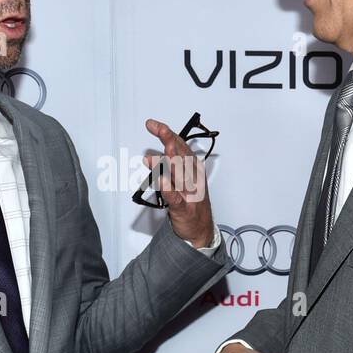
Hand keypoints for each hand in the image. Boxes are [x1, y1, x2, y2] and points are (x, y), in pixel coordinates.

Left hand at [143, 117, 213, 246]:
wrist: (200, 228)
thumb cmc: (191, 200)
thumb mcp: (182, 178)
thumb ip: (169, 164)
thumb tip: (153, 154)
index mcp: (193, 168)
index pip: (180, 146)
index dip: (167, 133)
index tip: (152, 124)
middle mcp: (192, 177)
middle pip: (182, 156)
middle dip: (171, 141)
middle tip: (160, 129)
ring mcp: (189, 193)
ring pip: (181, 175)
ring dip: (172, 161)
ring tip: (164, 149)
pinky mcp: (184, 209)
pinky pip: (176, 198)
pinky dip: (169, 190)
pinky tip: (162, 181)